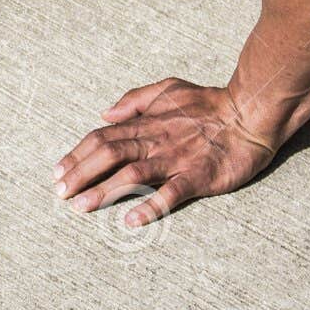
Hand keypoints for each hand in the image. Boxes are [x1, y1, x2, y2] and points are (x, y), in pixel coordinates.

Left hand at [54, 78, 276, 226]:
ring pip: (132, 173)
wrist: (250, 113)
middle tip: (60, 193)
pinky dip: (150, 206)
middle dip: (81, 174)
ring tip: (82, 207)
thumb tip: (105, 112)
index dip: (77, 154)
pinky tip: (130, 221)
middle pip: (109, 154)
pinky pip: (170, 193)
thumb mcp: (169, 89)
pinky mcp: (197, 176)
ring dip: (104, 191)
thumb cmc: (209, 103)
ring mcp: (176, 158)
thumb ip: (136, 100)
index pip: (103, 137)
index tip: (58, 171)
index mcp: (147, 122)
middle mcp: (156, 140)